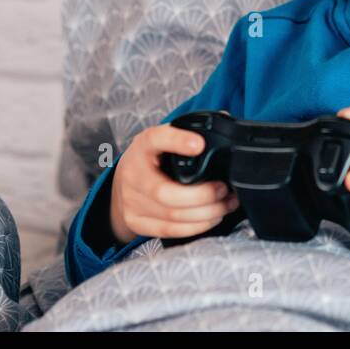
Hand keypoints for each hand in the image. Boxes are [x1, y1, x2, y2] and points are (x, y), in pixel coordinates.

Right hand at [109, 123, 239, 241]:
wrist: (123, 182)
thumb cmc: (152, 158)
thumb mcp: (163, 139)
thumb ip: (189, 131)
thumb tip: (226, 118)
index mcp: (143, 145)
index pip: (156, 139)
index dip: (177, 141)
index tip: (199, 144)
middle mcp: (134, 174)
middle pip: (166, 193)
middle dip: (202, 195)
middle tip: (224, 189)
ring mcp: (132, 201)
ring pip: (172, 215)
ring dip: (206, 213)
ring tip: (226, 204)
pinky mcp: (137, 222)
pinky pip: (170, 230)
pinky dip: (196, 226)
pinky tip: (212, 217)